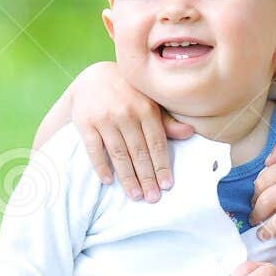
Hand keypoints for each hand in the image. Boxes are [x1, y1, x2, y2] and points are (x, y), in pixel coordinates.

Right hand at [71, 62, 193, 201]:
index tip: (167, 185)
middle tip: (152, 198)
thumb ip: (166, 120)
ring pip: (118, 154)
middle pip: (139, 152)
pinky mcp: (85, 123)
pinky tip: (108, 181)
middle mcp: (126, 113)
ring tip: (135, 195)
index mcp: (146, 107)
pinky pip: (94, 149)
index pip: (156, 142)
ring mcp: (104, 118)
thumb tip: (190, 133)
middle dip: (147, 177)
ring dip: (127, 177)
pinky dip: (101, 166)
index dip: (162, 165)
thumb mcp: (149, 100)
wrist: (93, 77)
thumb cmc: (128, 93)